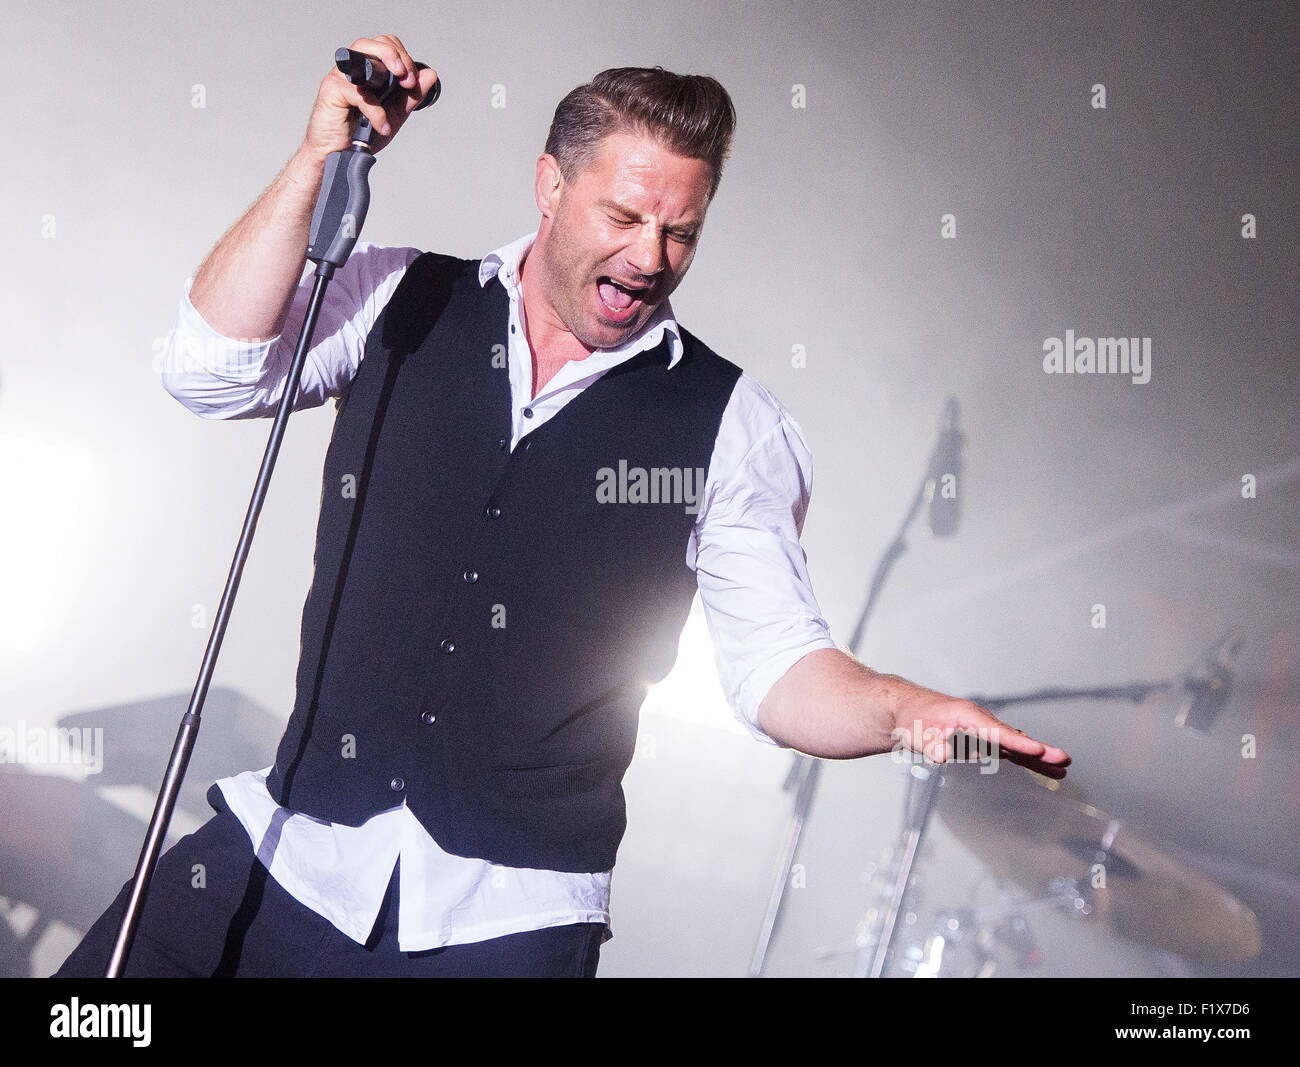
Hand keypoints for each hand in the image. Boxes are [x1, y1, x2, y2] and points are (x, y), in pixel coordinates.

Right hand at [298, 34, 438, 162]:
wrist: (338, 155)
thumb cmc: (359, 134)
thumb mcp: (394, 115)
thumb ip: (411, 97)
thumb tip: (430, 75)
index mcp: (368, 71)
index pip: (387, 46)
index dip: (404, 57)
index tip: (413, 80)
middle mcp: (353, 69)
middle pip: (375, 43)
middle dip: (398, 56)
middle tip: (408, 80)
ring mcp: (340, 76)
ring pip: (362, 51)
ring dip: (387, 61)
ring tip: (403, 84)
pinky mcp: (332, 90)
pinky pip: (358, 92)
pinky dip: (375, 110)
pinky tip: (382, 126)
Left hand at [891, 690, 1071, 779]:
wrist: (906, 709)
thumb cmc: (913, 719)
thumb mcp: (916, 733)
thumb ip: (930, 744)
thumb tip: (942, 754)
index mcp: (968, 715)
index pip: (998, 732)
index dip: (1019, 742)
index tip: (1039, 750)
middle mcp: (981, 721)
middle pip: (1014, 738)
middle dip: (1039, 750)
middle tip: (1064, 759)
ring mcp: (983, 730)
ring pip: (1015, 746)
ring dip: (1038, 758)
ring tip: (1064, 770)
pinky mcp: (981, 740)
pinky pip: (1008, 750)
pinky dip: (1025, 759)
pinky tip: (1043, 768)